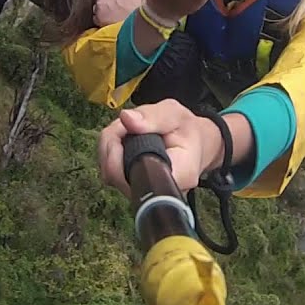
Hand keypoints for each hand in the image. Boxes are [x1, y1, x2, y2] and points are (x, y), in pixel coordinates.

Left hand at [93, 0, 143, 26]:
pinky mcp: (99, 18)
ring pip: (96, 10)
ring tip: (114, 16)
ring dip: (103, 13)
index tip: (113, 0)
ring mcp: (98, 6)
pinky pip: (97, 20)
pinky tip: (112, 22)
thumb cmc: (137, 0)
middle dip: (104, 3)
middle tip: (115, 8)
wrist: (141, 14)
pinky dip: (102, 22)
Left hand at [97, 99, 224, 196]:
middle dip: (112, 144)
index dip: (118, 156)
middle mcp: (159, 190)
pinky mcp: (133, 188)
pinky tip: (125, 139)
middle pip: (114, 175)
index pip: (136, 178)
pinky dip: (111, 151)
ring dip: (111, 146)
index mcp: (178, 174)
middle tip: (128, 124)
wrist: (196, 144)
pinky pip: (110, 171)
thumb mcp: (175, 114)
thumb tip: (126, 118)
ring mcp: (144, 191)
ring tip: (130, 130)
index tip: (122, 132)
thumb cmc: (187, 130)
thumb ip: (153, 116)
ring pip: (108, 172)